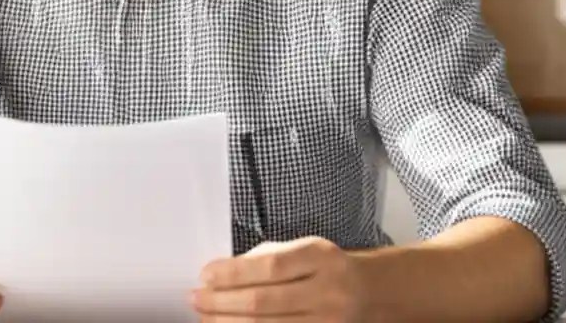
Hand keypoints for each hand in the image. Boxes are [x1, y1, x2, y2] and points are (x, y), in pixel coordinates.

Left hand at [191, 236, 367, 321]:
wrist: (368, 292)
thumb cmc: (324, 267)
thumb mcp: (302, 249)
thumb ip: (265, 258)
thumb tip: (220, 276)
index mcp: (319, 258)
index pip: (269, 266)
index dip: (232, 273)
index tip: (205, 274)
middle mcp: (326, 292)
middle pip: (264, 302)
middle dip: (222, 302)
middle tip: (196, 299)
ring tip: (205, 317)